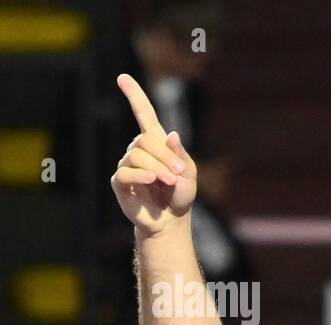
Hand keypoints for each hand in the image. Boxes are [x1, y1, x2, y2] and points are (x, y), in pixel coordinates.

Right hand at [110, 73, 197, 234]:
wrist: (171, 220)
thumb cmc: (180, 194)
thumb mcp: (189, 174)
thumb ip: (181, 154)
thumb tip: (171, 134)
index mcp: (156, 143)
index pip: (143, 114)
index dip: (134, 96)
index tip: (122, 78)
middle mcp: (138, 150)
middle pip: (144, 140)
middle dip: (165, 156)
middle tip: (178, 173)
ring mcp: (127, 165)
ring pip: (136, 156)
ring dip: (157, 168)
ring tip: (169, 182)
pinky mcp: (120, 182)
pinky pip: (126, 172)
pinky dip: (141, 175)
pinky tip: (152, 180)